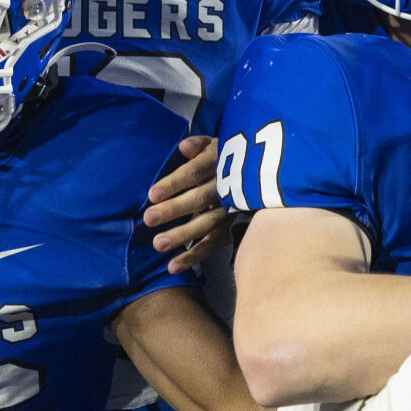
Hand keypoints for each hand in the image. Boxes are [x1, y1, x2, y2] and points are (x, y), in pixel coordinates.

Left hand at [145, 135, 228, 273]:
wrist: (260, 173)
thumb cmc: (225, 157)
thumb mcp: (216, 145)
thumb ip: (199, 145)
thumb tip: (184, 146)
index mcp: (219, 164)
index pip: (194, 173)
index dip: (175, 183)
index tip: (153, 194)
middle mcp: (226, 188)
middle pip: (199, 199)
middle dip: (174, 209)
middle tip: (149, 218)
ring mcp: (229, 211)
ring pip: (206, 225)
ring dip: (183, 236)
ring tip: (158, 244)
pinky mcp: (230, 229)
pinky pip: (212, 244)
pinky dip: (193, 257)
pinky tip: (173, 266)